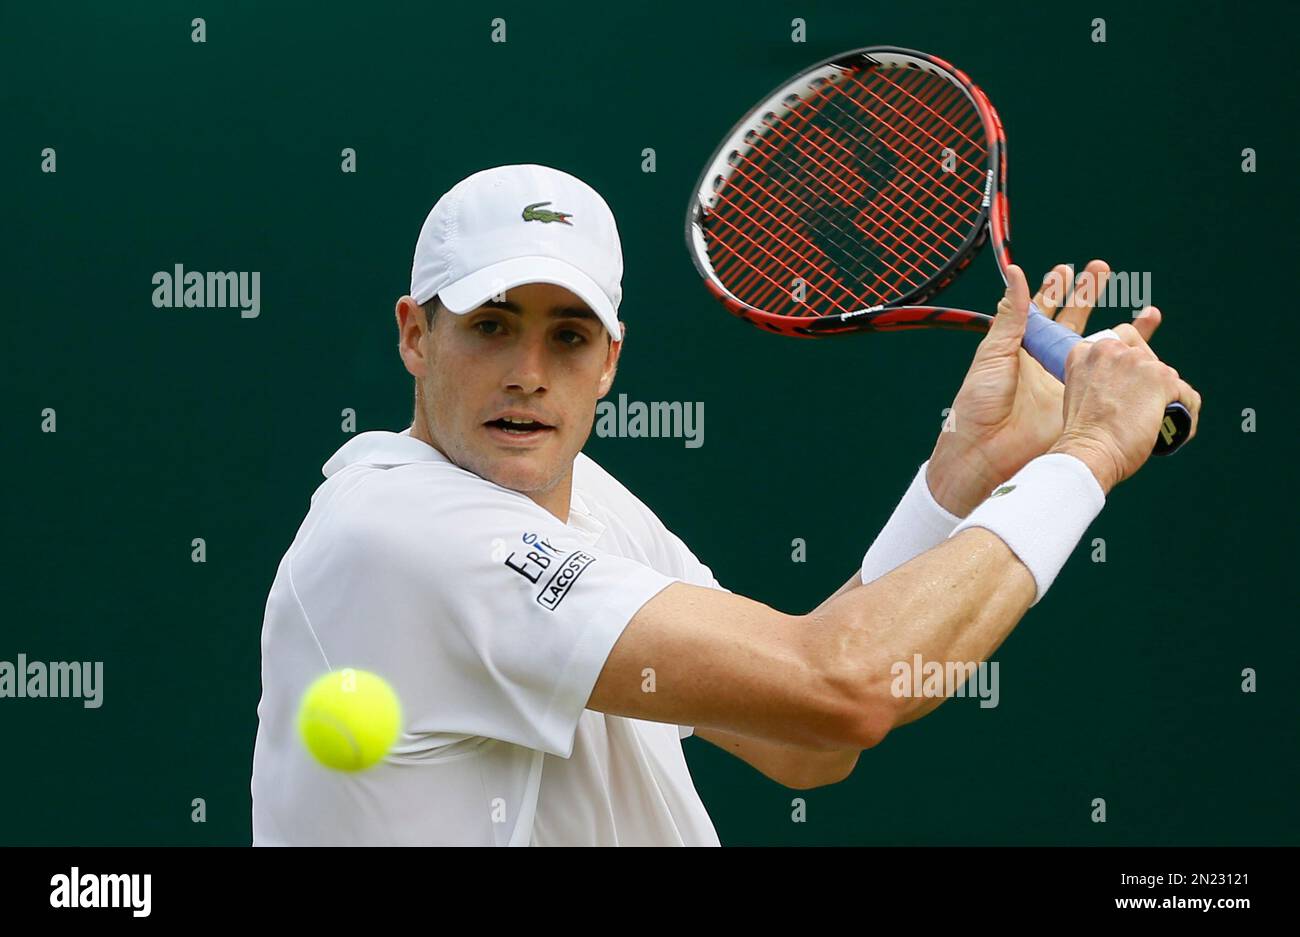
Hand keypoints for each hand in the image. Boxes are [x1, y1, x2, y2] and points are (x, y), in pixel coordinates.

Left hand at [927, 260, 1164, 514]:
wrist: (986, 450)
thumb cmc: (980, 403)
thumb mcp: (994, 354)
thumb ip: (1012, 316)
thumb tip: (1015, 272)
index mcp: (1022, 347)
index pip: (1043, 311)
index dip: (1055, 290)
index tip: (1066, 269)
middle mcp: (1045, 360)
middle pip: (1073, 321)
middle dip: (1089, 295)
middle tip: (1103, 269)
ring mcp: (1064, 380)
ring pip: (1097, 347)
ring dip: (1121, 329)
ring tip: (1146, 311)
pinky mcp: (1078, 400)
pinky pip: (1107, 379)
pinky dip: (1128, 366)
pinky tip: (1143, 351)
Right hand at [1049, 325, 1200, 492]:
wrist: (1089, 453)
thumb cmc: (1084, 436)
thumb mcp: (1081, 395)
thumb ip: (1098, 376)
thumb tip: (1130, 361)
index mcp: (1087, 350)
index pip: (1125, 338)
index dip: (1135, 361)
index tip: (1139, 377)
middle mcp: (1112, 349)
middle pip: (1149, 359)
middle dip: (1150, 385)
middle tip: (1139, 414)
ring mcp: (1138, 361)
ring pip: (1169, 378)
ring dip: (1168, 402)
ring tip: (1155, 428)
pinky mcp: (1162, 378)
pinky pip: (1187, 396)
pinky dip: (1186, 418)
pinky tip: (1174, 434)